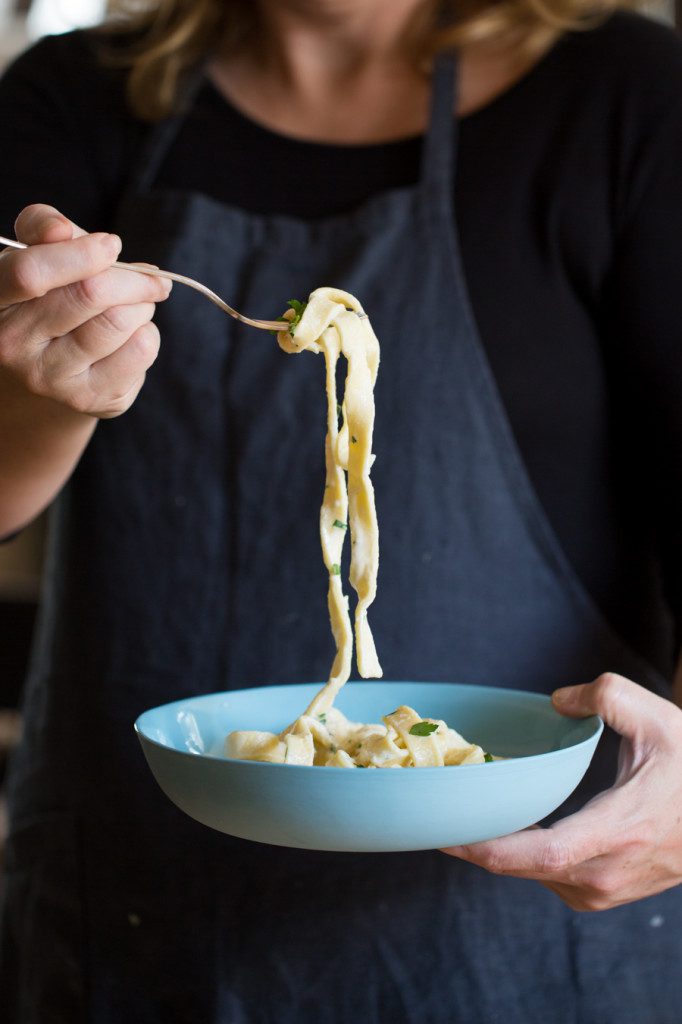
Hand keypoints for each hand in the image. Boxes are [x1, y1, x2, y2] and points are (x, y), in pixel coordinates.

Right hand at [0, 204, 170, 417]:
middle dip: (131, 278)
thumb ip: (42, 228)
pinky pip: (140, 350)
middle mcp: (12, 345)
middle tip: (147, 276)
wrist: (46, 367)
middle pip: (89, 295)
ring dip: (142, 304)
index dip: (80, 253)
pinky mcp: (88, 399)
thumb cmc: (44, 296)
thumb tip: (62, 230)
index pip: (31, 273)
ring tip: (136, 304)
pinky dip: (148, 332)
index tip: (112, 244)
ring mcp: (50, 378)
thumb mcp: (33, 254)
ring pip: (120, 322)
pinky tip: (132, 334)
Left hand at [443, 673, 681, 909]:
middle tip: (432, 816)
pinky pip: (544, 877)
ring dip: (494, 849)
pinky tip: (504, 828)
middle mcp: (606, 872)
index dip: (487, 846)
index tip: (445, 832)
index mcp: (617, 830)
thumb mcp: (655, 717)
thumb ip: (604, 696)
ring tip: (463, 816)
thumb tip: (558, 702)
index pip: (541, 851)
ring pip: (530, 874)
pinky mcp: (600, 896)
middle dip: (472, 844)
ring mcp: (604, 891)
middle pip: (521, 867)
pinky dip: (518, 856)